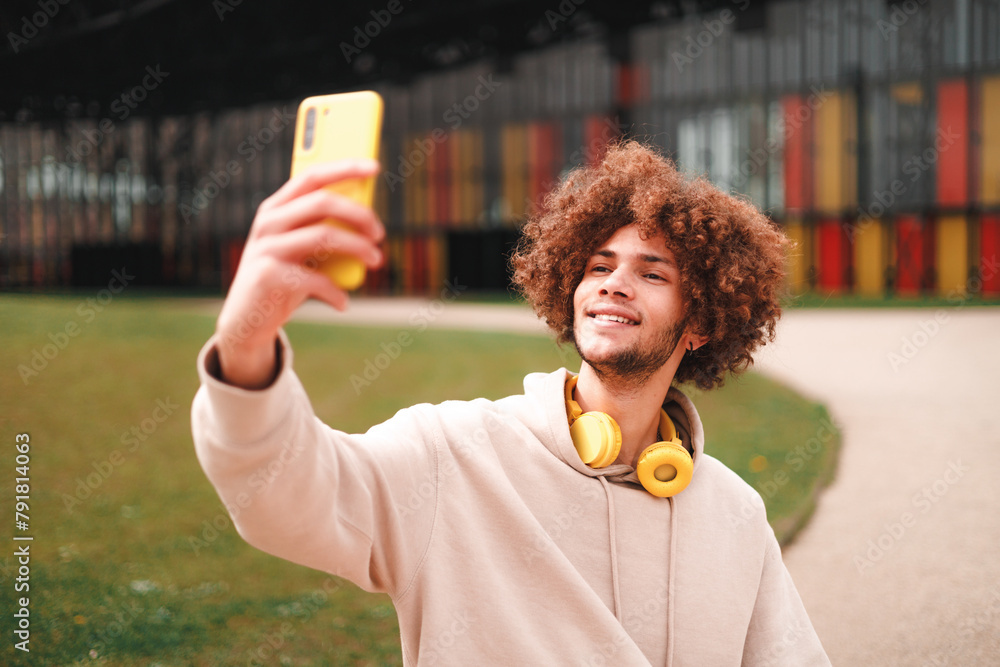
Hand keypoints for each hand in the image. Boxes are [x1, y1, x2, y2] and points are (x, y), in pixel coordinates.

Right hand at [215, 159, 384, 388]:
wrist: (246, 319)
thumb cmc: (283, 277)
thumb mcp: (298, 249)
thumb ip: (321, 230)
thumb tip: (368, 221)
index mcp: (276, 208)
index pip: (312, 177)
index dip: (343, 168)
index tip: (374, 167)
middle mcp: (268, 223)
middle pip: (323, 203)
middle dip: (359, 214)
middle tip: (379, 233)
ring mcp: (266, 248)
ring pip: (324, 236)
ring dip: (358, 248)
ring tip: (376, 260)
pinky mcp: (268, 276)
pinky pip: (316, 279)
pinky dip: (336, 292)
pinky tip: (342, 302)